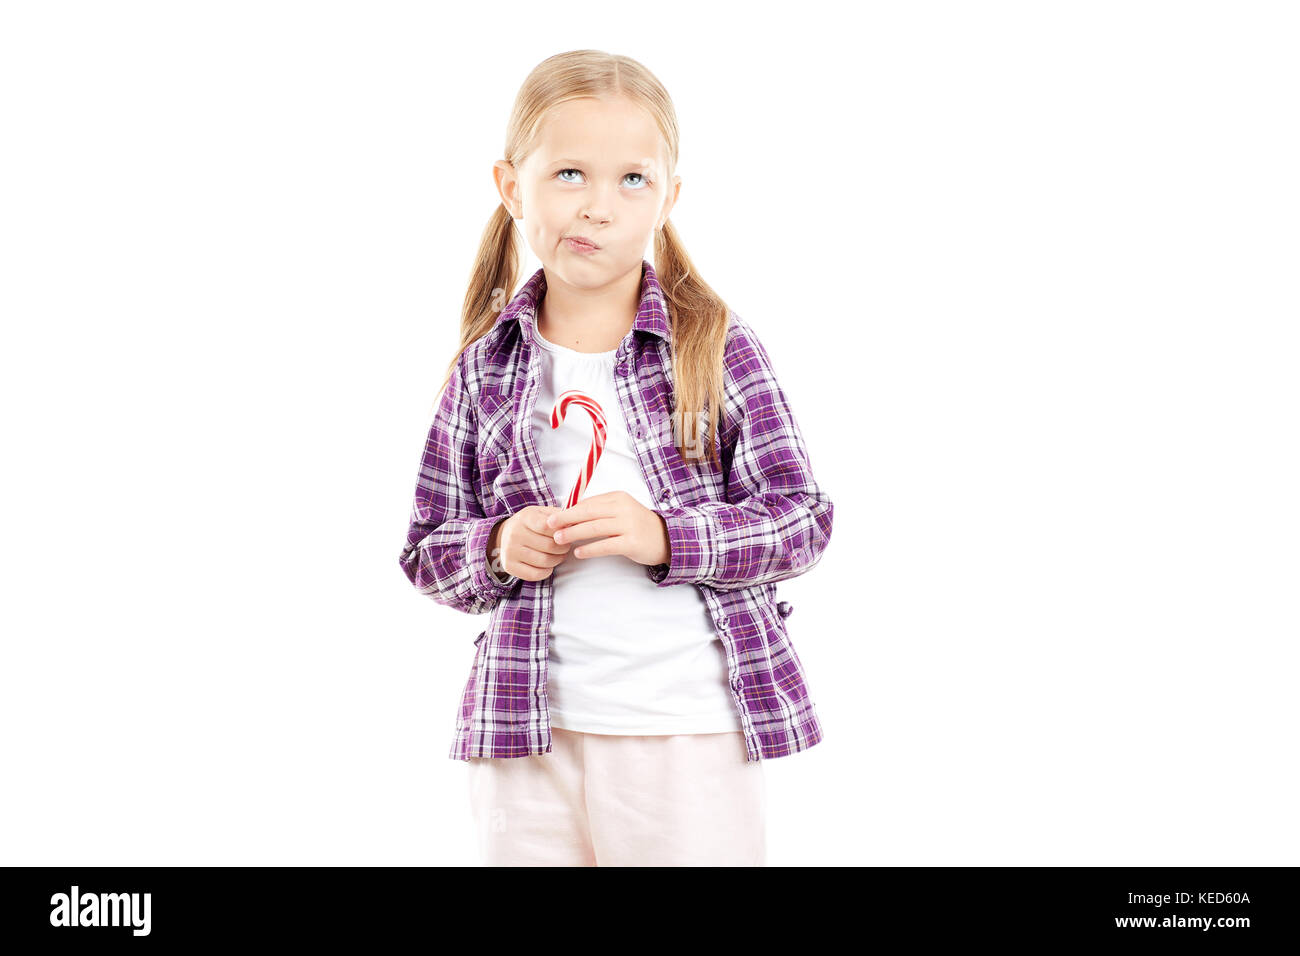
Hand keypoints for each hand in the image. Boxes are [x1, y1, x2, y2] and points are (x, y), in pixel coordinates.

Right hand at [489, 506, 572, 581]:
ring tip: (559, 555)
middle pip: (549, 546)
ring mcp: (510, 551)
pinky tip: (548, 565)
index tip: (566, 534)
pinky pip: (535, 574)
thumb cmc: (530, 524)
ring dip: (557, 560)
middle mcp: (515, 533)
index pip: (548, 527)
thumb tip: (574, 524)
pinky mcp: (509, 566)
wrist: (505, 534)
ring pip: (544, 561)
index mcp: (525, 518)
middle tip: (566, 547)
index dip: (562, 532)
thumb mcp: (542, 513)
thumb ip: (558, 516)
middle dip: (563, 548)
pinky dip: (547, 571)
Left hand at [544, 491, 670, 567]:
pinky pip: (605, 545)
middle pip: (588, 512)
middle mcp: (623, 509)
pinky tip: (578, 553)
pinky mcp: (632, 543)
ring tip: (559, 539)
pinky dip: (589, 549)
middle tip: (549, 525)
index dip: (569, 510)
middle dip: (566, 519)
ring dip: (574, 533)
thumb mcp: (621, 510)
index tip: (553, 517)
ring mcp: (629, 525)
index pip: (588, 503)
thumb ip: (600, 510)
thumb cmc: (638, 525)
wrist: (666, 538)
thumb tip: (571, 512)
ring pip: (594, 528)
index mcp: (618, 498)